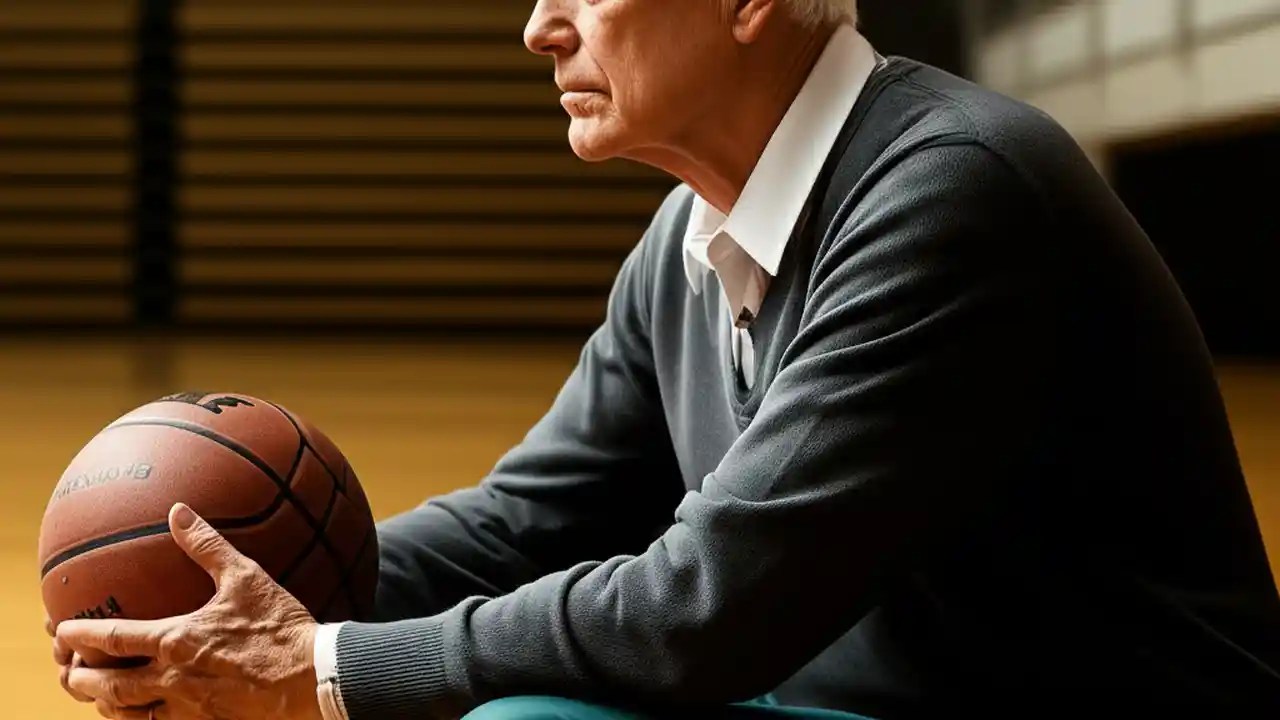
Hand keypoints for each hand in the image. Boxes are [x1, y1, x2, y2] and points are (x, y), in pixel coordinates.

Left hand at [56, 503, 323, 719]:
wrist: (311, 677)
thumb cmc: (279, 626)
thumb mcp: (246, 577)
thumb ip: (206, 545)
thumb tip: (178, 511)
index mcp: (175, 640)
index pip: (111, 638)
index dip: (78, 635)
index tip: (60, 630)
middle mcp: (172, 678)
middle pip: (106, 687)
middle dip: (79, 680)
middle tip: (68, 672)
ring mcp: (186, 707)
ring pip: (126, 714)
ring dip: (105, 705)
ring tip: (98, 697)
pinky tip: (142, 714)